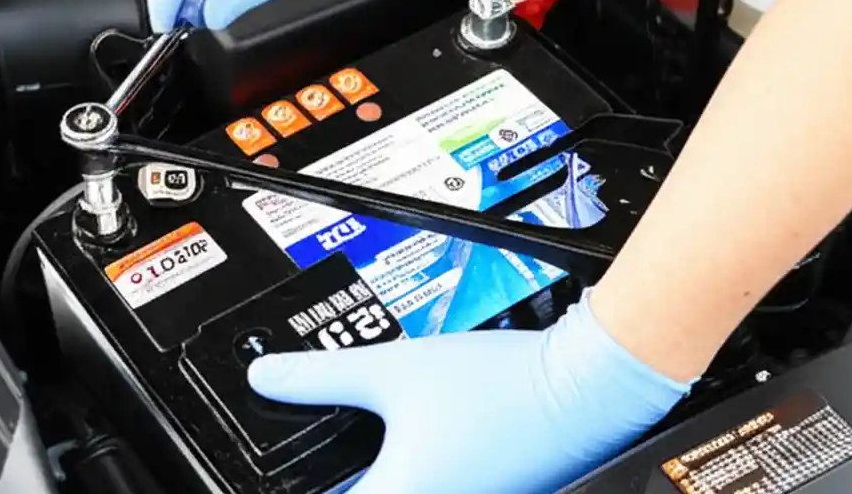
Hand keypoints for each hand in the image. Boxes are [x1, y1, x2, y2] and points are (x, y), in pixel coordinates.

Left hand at [248, 293, 689, 493]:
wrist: (585, 389)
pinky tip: (409, 450)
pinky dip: (409, 476)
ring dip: (376, 476)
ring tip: (367, 451)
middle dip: (342, 478)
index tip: (273, 478)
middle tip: (326, 459)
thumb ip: (319, 378)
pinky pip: (435, 492)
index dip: (294, 490)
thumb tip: (266, 377)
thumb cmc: (502, 385)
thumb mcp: (392, 369)